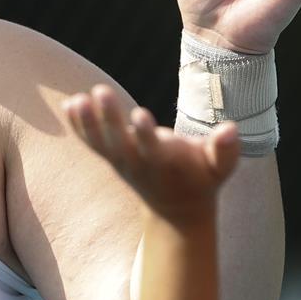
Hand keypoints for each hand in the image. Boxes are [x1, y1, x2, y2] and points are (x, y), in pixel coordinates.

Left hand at [63, 83, 238, 228]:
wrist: (177, 208)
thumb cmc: (202, 178)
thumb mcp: (220, 168)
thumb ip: (225, 151)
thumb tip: (231, 129)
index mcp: (165, 163)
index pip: (152, 149)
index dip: (145, 134)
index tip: (139, 114)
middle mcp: (139, 163)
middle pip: (119, 143)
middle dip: (109, 119)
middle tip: (101, 91)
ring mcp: (121, 162)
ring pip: (100, 143)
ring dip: (87, 123)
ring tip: (76, 100)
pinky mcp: (111, 158)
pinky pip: (91, 142)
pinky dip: (79, 126)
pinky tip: (69, 105)